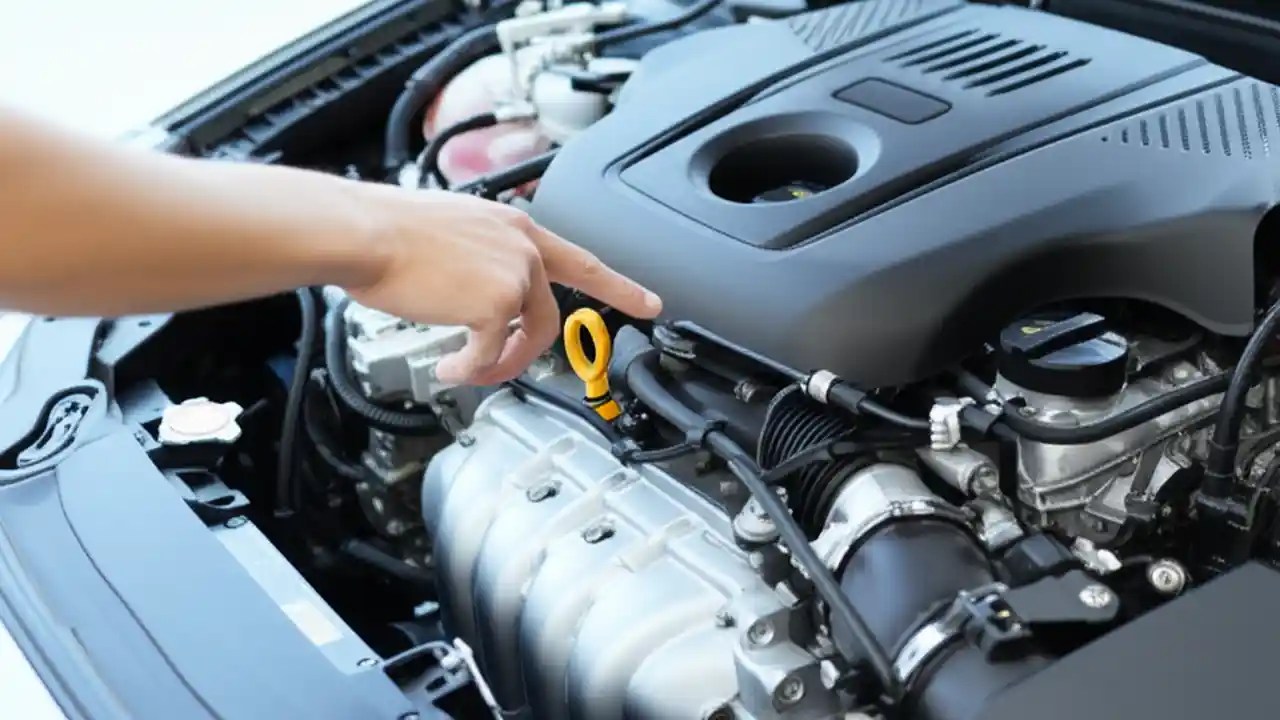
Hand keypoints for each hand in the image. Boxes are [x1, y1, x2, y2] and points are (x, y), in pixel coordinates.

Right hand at [344, 188, 661, 384]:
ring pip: (525, 338)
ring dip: (495, 362)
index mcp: (511, 226)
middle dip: (525, 351)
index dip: (619, 285)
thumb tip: (470, 299)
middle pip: (549, 315)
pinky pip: (492, 354)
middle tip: (500, 368)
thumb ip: (475, 263)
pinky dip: (470, 368)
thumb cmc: (386, 233)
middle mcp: (521, 247)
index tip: (649, 302)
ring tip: (463, 367)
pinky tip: (450, 367)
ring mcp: (514, 274)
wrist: (363, 232)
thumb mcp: (447, 234)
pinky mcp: (497, 303)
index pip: (579, 259)